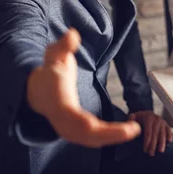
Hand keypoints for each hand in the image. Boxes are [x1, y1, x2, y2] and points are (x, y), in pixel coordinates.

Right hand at [26, 28, 140, 146]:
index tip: (99, 124)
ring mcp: (69, 128)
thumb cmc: (50, 71)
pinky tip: (127, 132)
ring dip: (112, 138)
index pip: (71, 117)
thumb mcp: (54, 53)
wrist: (37, 90)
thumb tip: (72, 34)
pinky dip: (109, 137)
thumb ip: (64, 45)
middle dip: (108, 135)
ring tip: (134, 130)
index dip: (86, 123)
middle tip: (133, 130)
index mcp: (58, 102)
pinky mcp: (77, 130)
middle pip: (84, 134)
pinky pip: (93, 137)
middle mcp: (62, 119)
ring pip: (90, 139)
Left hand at [128, 110, 172, 155]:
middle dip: (153, 145)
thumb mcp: (133, 117)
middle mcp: (156, 119)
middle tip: (151, 154)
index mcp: (148, 118)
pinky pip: (169, 130)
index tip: (145, 150)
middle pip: (156, 134)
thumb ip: (131, 121)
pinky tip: (169, 141)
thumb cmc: (138, 118)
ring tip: (160, 151)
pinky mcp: (166, 124)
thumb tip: (132, 126)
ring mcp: (162, 121)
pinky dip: (169, 135)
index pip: (148, 132)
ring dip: (162, 143)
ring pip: (163, 133)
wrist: (146, 114)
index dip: (147, 142)